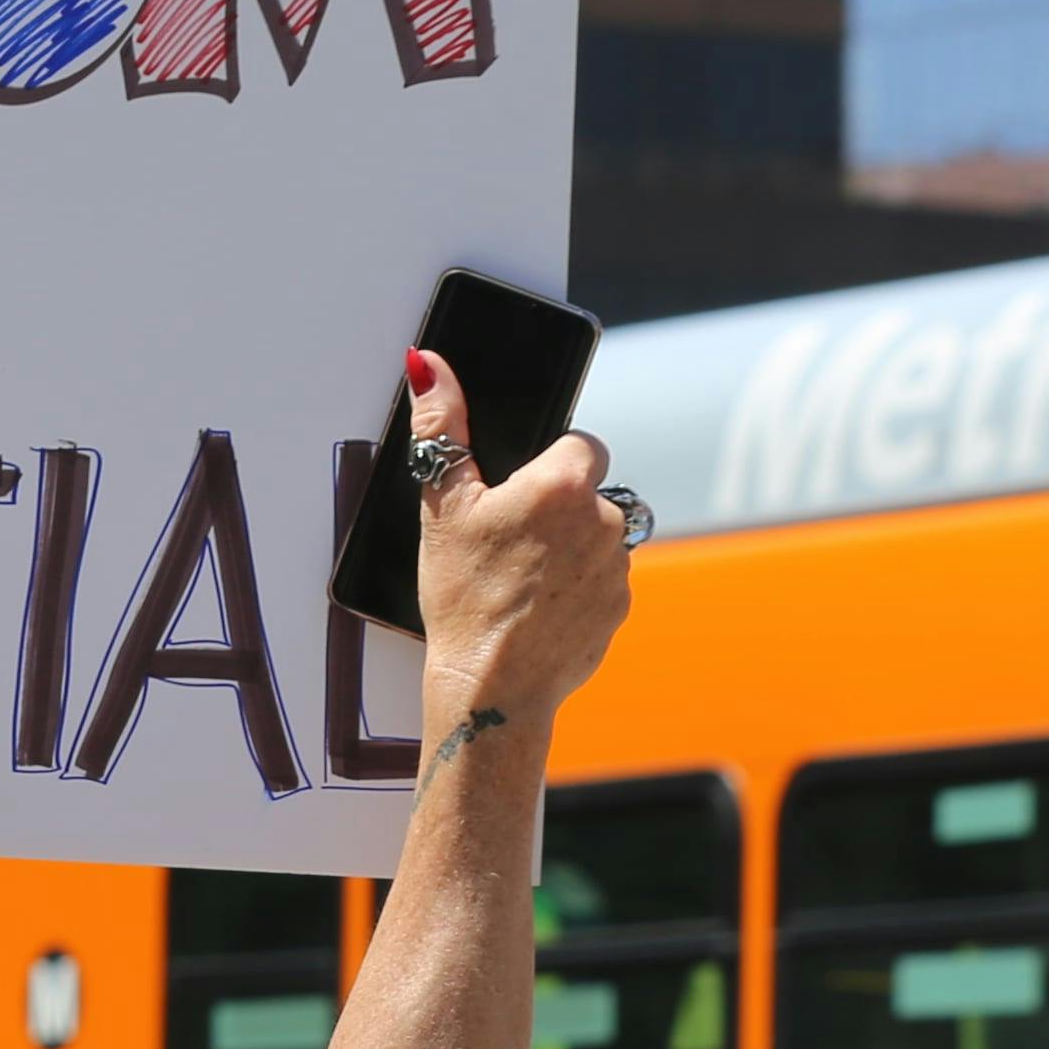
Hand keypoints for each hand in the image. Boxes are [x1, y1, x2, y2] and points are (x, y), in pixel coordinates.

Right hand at [398, 354, 634, 728]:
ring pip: (598, 536)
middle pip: (590, 492)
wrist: (490, 685)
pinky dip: (577, 589)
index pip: (581, 443)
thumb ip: (440, 425)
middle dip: (557, 509)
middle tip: (509, 542)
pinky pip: (603, 581)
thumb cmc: (462, 595)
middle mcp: (604, 518)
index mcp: (564, 483)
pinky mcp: (620, 607)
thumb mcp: (441, 506)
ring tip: (521, 579)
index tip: (518, 495)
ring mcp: (618, 566)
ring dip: (570, 548)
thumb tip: (427, 364)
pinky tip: (537, 607)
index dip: (547, 465)